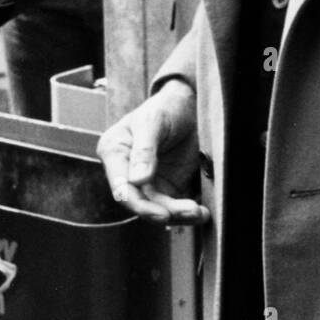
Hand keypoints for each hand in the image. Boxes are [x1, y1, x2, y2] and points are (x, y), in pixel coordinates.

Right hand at [97, 78, 207, 225]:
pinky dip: (189, 211)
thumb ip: (144, 149)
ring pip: (160, 208)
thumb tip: (138, 181)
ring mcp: (150, 181)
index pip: (122, 188)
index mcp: (115, 153)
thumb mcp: (153, 121)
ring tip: (202, 213)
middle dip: (167, 212)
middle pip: (142, 203)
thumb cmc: (166, 106)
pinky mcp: (170, 186)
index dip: (141, 205)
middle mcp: (128, 172)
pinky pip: (177, 205)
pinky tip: (204, 212)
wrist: (190, 104)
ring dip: (180, 215)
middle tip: (192, 211)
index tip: (163, 213)